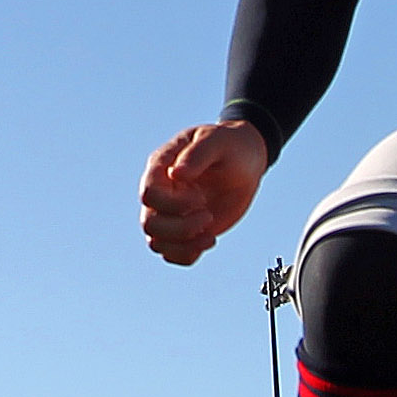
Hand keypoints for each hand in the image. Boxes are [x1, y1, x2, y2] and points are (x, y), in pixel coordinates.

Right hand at [137, 121, 267, 267]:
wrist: (246, 162)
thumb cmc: (230, 146)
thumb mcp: (217, 142)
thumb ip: (197, 155)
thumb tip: (176, 174)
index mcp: (162, 167)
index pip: (149, 194)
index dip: (173, 204)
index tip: (202, 198)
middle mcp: (162, 192)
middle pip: (149, 223)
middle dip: (180, 228)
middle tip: (208, 216)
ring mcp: (170, 213)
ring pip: (156, 242)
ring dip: (183, 245)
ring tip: (210, 234)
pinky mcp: (184, 229)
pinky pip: (171, 253)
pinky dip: (187, 255)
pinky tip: (210, 240)